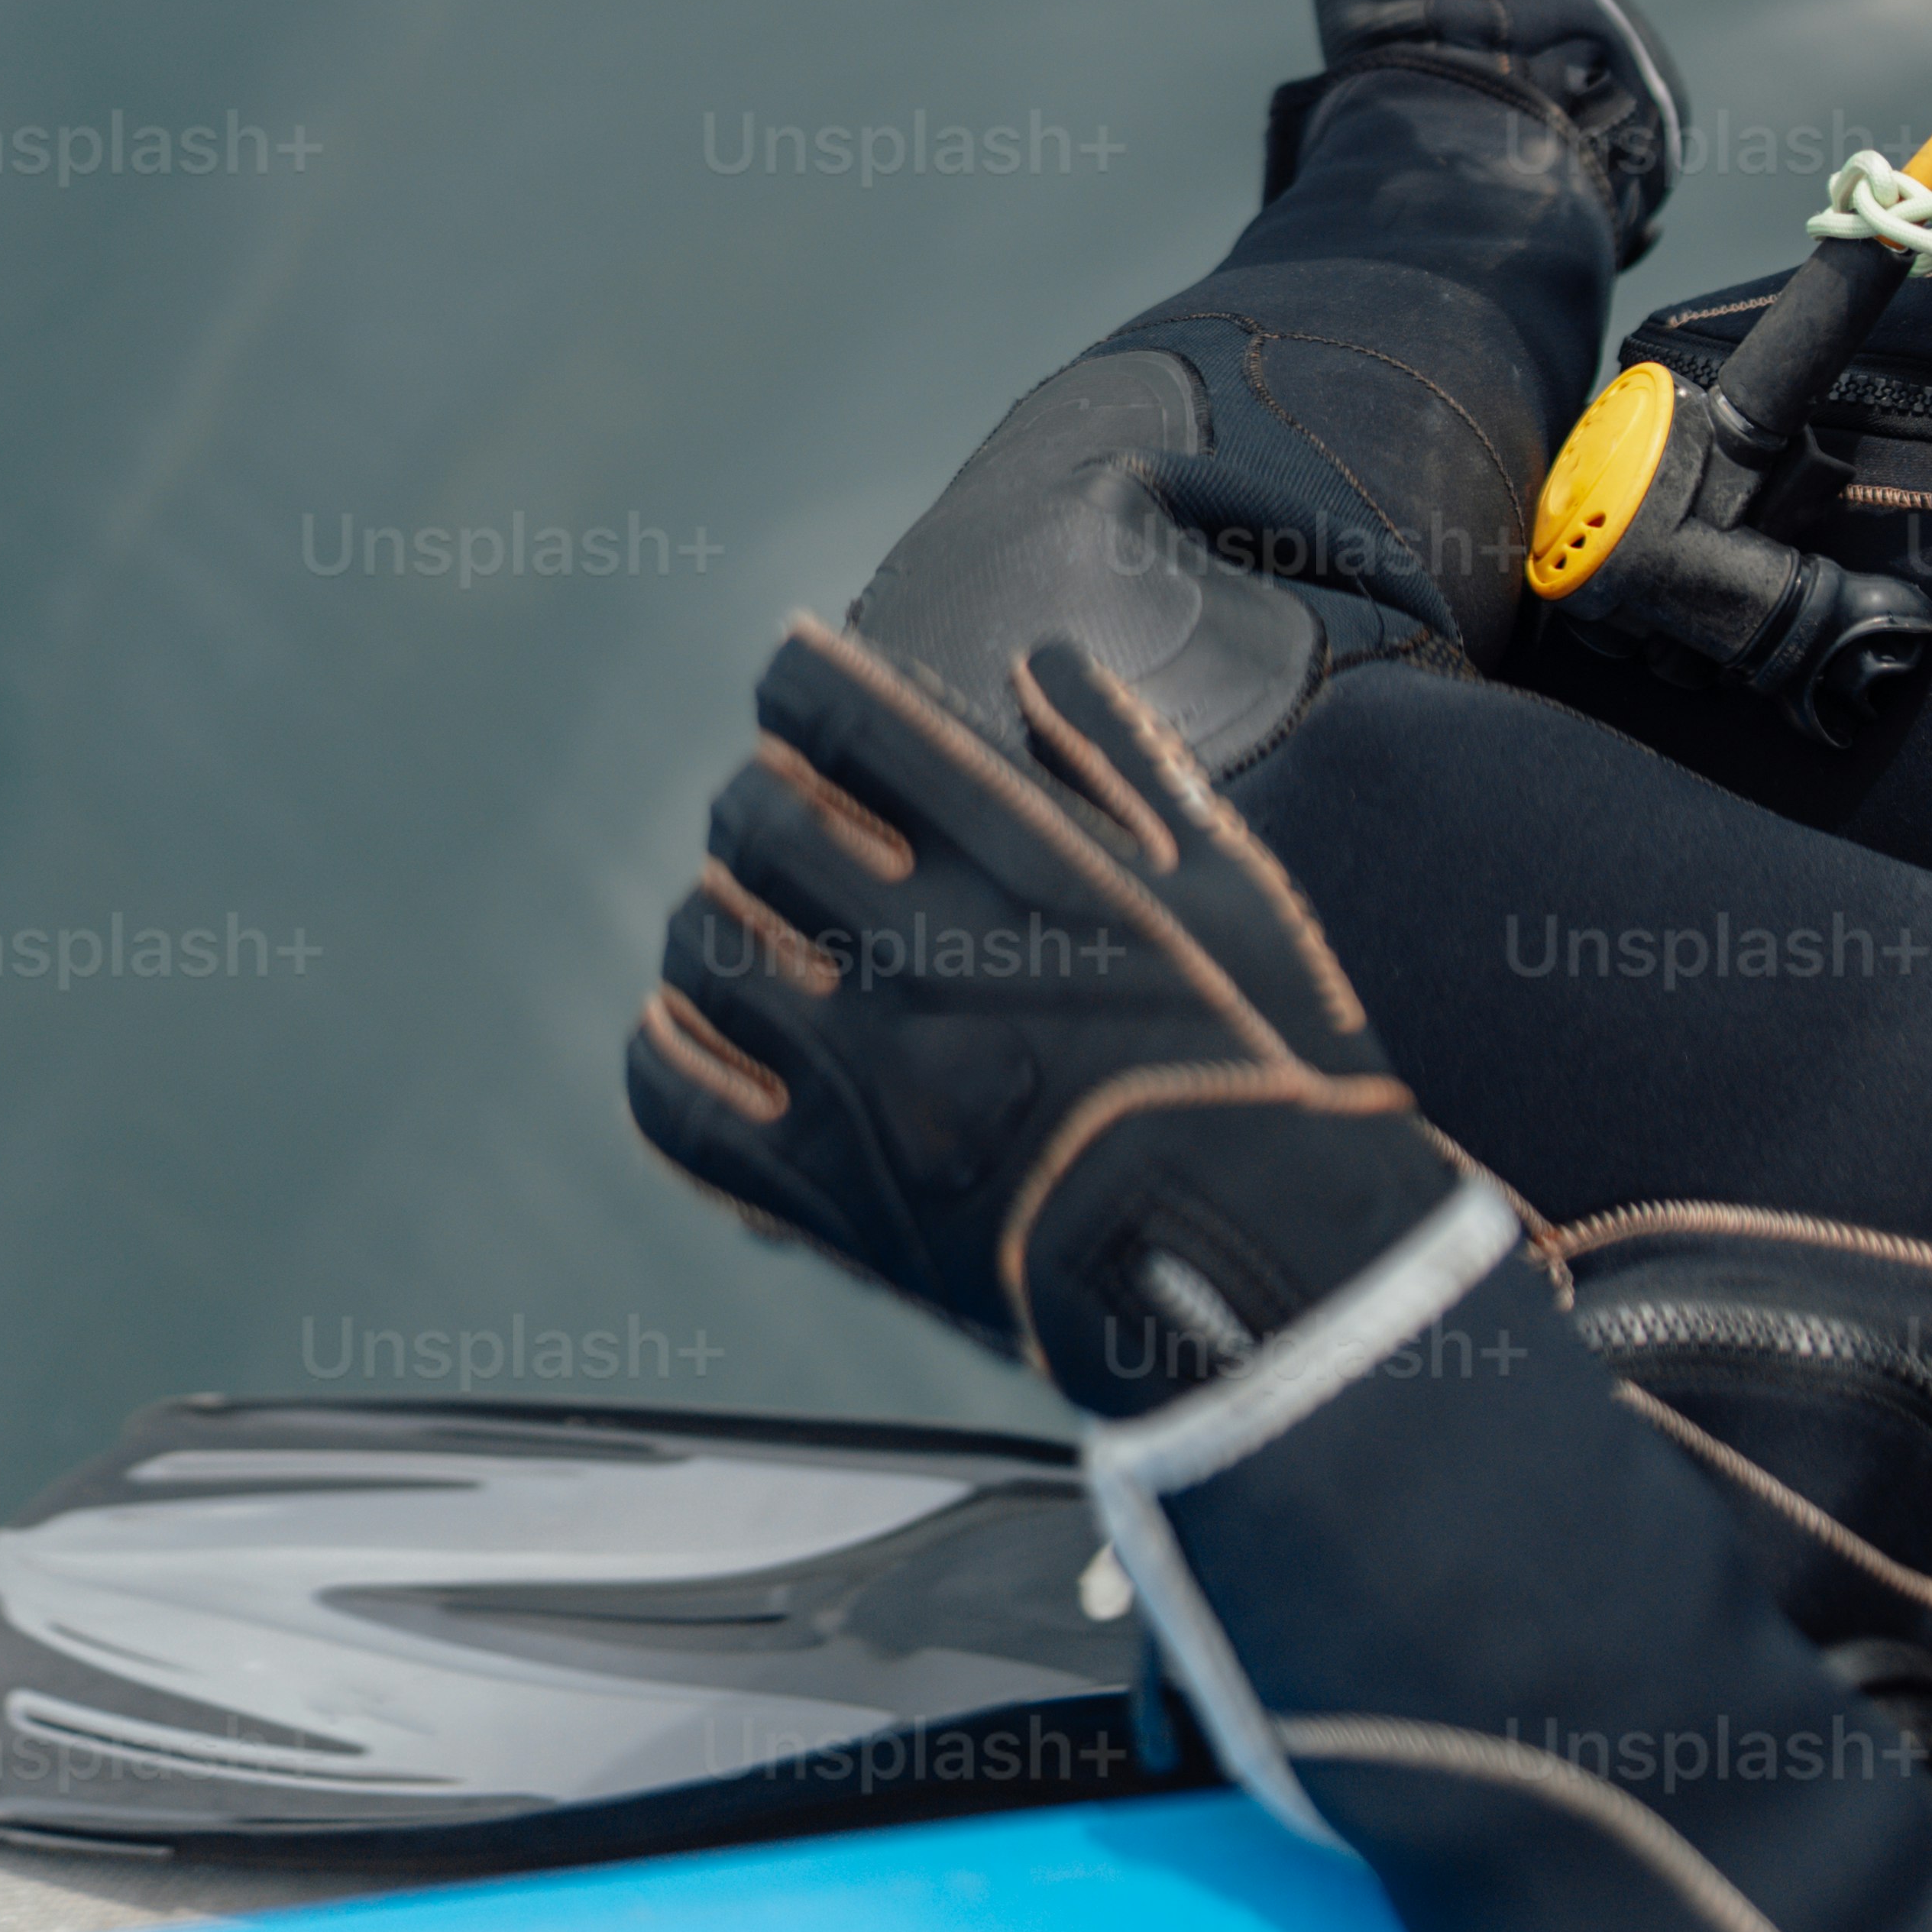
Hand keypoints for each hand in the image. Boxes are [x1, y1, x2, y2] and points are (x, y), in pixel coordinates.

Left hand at [629, 619, 1450, 1400]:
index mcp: (1015, 866)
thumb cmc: (1267, 1069)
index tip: (795, 678)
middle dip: (759, 793)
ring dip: (715, 910)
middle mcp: (918, 960)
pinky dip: (664, 1052)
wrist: (1265, 1270)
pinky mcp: (834, 1197)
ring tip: (744, 912)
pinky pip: (684, 1109)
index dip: (797, 681)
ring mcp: (863, 1084)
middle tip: (782, 802)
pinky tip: (684, 1022)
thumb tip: (1038, 662)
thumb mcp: (1229, 882)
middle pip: (756, 823)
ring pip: (704, 950)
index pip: (841, 722)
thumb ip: (1124, 758)